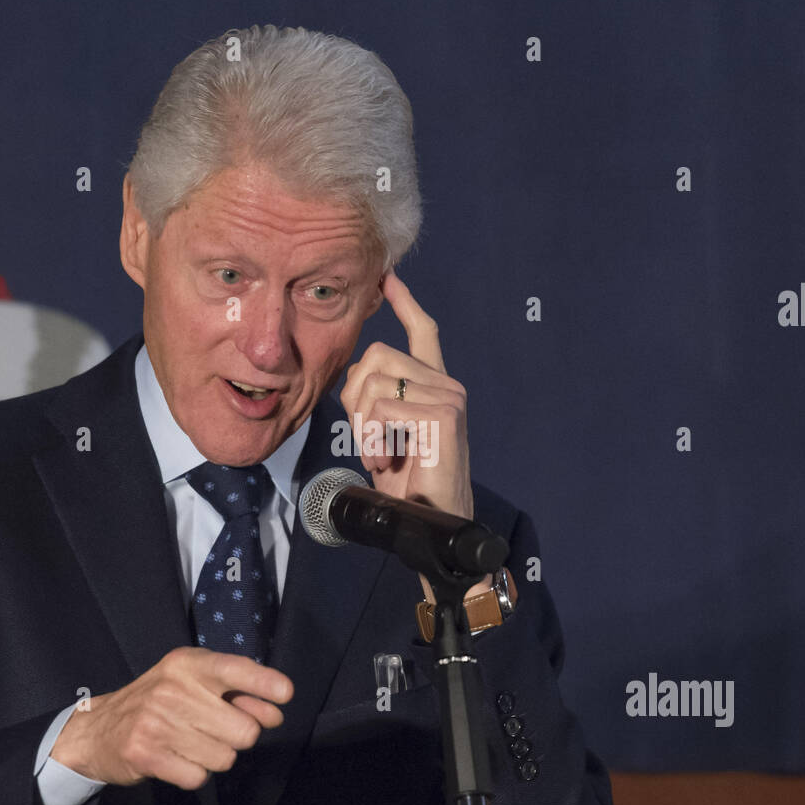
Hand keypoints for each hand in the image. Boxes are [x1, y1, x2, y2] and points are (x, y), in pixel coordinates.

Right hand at [50, 647, 292, 789]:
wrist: (97, 730)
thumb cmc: (158, 703)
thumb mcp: (194, 685)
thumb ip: (237, 695)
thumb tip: (275, 714)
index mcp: (188, 664)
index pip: (235, 669)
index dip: (264, 683)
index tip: (285, 694)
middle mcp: (173, 688)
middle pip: (244, 731)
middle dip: (238, 738)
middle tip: (215, 731)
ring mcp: (157, 722)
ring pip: (225, 758)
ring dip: (214, 757)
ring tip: (189, 743)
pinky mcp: (146, 754)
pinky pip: (199, 777)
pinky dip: (193, 774)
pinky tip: (176, 759)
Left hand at [340, 271, 490, 600]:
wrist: (433, 524)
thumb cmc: (408, 486)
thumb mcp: (384, 435)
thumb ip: (376, 401)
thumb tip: (355, 376)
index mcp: (434, 386)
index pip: (423, 332)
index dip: (405, 303)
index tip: (388, 280)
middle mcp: (447, 385)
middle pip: (377, 356)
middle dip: (354, 396)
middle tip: (366, 438)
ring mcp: (449, 397)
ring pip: (376, 381)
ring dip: (363, 423)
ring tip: (379, 454)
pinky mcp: (444, 415)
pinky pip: (383, 409)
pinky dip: (373, 439)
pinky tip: (387, 462)